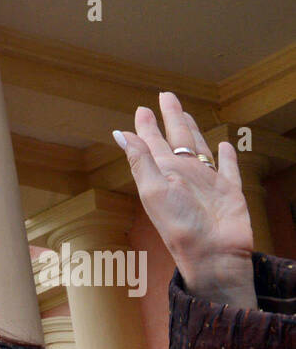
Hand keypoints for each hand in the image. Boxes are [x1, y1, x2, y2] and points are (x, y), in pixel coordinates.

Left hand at [114, 91, 255, 305]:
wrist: (211, 252)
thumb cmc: (180, 224)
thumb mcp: (154, 189)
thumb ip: (140, 159)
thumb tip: (120, 134)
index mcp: (163, 173)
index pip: (152, 143)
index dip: (146, 126)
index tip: (141, 109)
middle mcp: (183, 174)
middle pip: (177, 138)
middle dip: (171, 117)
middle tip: (166, 96)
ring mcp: (207, 181)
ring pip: (200, 148)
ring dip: (194, 131)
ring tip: (188, 115)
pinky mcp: (229, 190)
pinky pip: (228, 167)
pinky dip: (227, 155)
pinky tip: (224, 145)